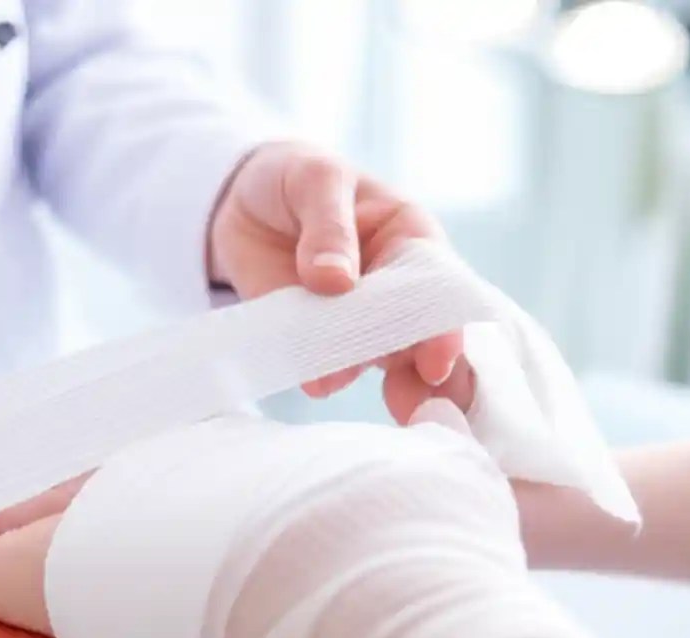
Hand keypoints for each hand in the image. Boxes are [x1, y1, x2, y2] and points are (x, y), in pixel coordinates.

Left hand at [209, 141, 462, 400]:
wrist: (243, 200)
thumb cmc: (299, 178)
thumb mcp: (316, 179)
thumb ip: (329, 227)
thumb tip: (335, 281)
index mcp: (413, 241)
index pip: (441, 288)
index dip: (445, 327)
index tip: (436, 362)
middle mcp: (398, 291)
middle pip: (425, 339)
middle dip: (430, 378)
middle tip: (422, 406)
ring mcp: (360, 323)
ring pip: (380, 361)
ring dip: (378, 382)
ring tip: (362, 390)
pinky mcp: (318, 342)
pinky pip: (327, 367)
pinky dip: (325, 379)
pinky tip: (320, 383)